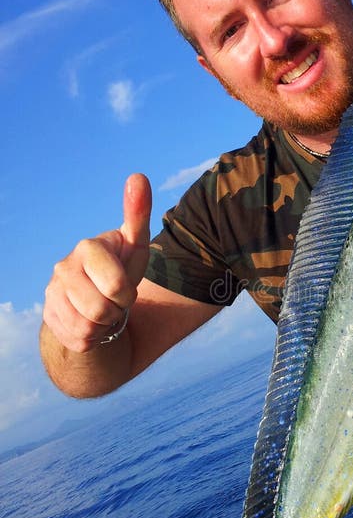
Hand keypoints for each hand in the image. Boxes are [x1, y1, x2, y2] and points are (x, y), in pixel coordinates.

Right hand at [43, 174, 151, 351]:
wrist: (99, 302)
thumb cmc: (121, 268)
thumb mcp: (135, 245)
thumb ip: (137, 212)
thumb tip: (138, 176)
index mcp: (87, 248)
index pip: (117, 286)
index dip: (127, 293)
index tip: (125, 286)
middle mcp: (63, 268)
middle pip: (102, 310)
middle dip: (117, 311)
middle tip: (115, 300)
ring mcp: (52, 294)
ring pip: (89, 328)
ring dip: (105, 325)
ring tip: (104, 311)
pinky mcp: (49, 319)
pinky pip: (79, 341)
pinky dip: (93, 338)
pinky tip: (92, 323)